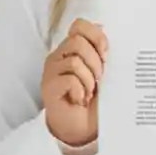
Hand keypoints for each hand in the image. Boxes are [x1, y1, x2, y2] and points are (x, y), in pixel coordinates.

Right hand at [42, 19, 107, 147]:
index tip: (106, 55)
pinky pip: (69, 79)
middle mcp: (58, 56)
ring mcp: (51, 71)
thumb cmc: (92, 99)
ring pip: (74, 61)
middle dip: (95, 62)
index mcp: (71, 48)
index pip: (79, 25)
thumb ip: (100, 50)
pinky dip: (80, 90)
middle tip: (98, 80)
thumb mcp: (102, 72)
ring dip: (89, 80)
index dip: (96, 36)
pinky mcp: (49, 87)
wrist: (81, 128)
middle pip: (77, 42)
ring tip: (88, 92)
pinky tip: (80, 99)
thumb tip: (102, 26)